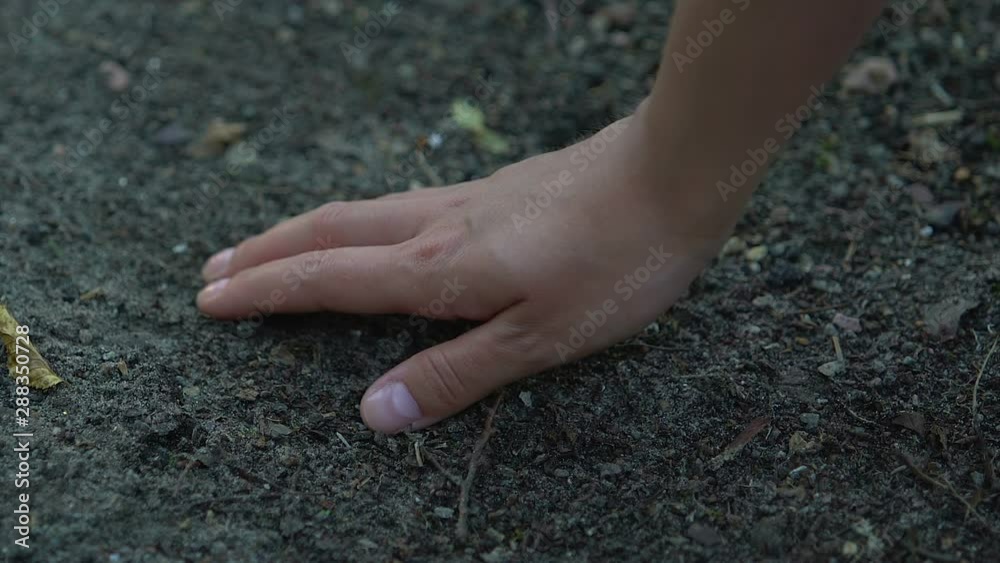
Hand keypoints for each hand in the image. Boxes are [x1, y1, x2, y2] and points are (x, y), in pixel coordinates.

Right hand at [196, 107, 732, 432]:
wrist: (670, 175)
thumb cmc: (615, 264)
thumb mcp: (539, 340)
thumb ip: (455, 374)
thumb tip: (373, 412)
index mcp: (438, 269)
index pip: (327, 279)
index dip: (265, 292)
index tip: (210, 301)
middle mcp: (436, 226)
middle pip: (327, 232)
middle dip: (265, 253)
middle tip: (213, 270)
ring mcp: (463, 201)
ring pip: (361, 212)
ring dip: (304, 232)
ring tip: (271, 247)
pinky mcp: (492, 191)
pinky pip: (400, 203)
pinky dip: (358, 219)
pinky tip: (374, 227)